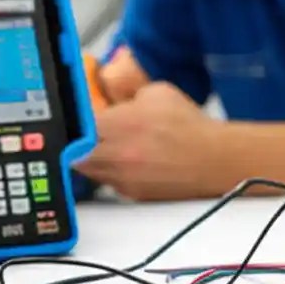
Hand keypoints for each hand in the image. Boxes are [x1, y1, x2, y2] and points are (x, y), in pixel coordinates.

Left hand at [74, 82, 223, 200]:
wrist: (213, 159)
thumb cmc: (187, 125)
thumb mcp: (155, 92)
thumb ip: (125, 92)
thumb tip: (106, 91)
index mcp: (119, 125)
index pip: (75, 125)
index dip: (71, 120)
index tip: (72, 116)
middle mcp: (116, 155)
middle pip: (73, 152)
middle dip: (74, 141)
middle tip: (81, 133)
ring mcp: (122, 177)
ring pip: (88, 169)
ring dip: (88, 157)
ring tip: (102, 144)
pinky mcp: (131, 193)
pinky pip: (107, 181)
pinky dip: (108, 170)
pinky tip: (124, 159)